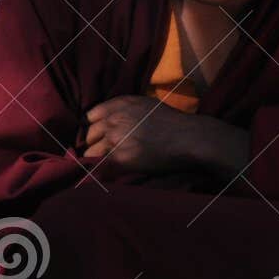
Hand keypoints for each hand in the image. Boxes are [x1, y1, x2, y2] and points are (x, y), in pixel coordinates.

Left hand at [82, 95, 248, 176]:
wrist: (190, 138)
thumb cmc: (174, 122)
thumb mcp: (147, 105)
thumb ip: (125, 109)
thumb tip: (109, 121)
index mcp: (120, 105)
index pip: (91, 116)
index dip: (96, 127)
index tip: (103, 134)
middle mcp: (114, 120)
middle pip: (89, 135)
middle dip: (96, 143)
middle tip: (108, 151)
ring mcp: (115, 139)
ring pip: (91, 152)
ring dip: (99, 158)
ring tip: (111, 163)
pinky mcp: (120, 158)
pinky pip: (100, 166)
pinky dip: (103, 171)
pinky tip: (110, 173)